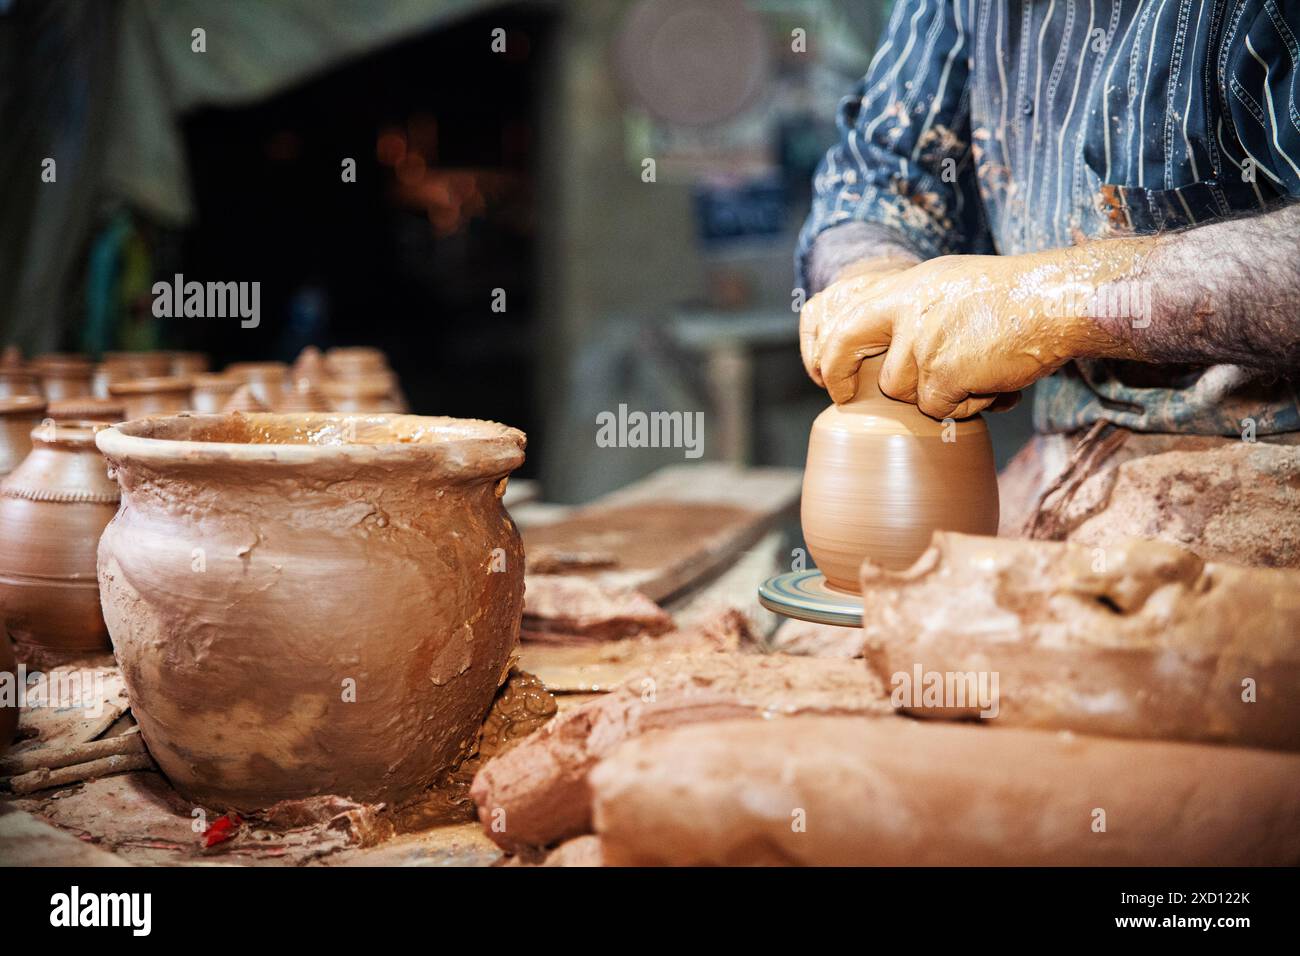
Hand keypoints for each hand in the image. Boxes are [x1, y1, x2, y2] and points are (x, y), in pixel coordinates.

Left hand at [800, 245, 1146, 418]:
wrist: (1054, 301)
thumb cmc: (1013, 297)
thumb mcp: (949, 284)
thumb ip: (913, 310)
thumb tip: (886, 345)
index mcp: (906, 287)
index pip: (846, 318)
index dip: (831, 351)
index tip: (825, 373)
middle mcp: (906, 311)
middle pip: (854, 353)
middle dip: (842, 379)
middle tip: (841, 397)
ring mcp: (921, 343)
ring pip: (906, 393)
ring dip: (938, 393)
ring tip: (974, 371)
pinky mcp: (942, 373)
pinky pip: (938, 409)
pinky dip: (965, 406)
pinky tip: (990, 382)